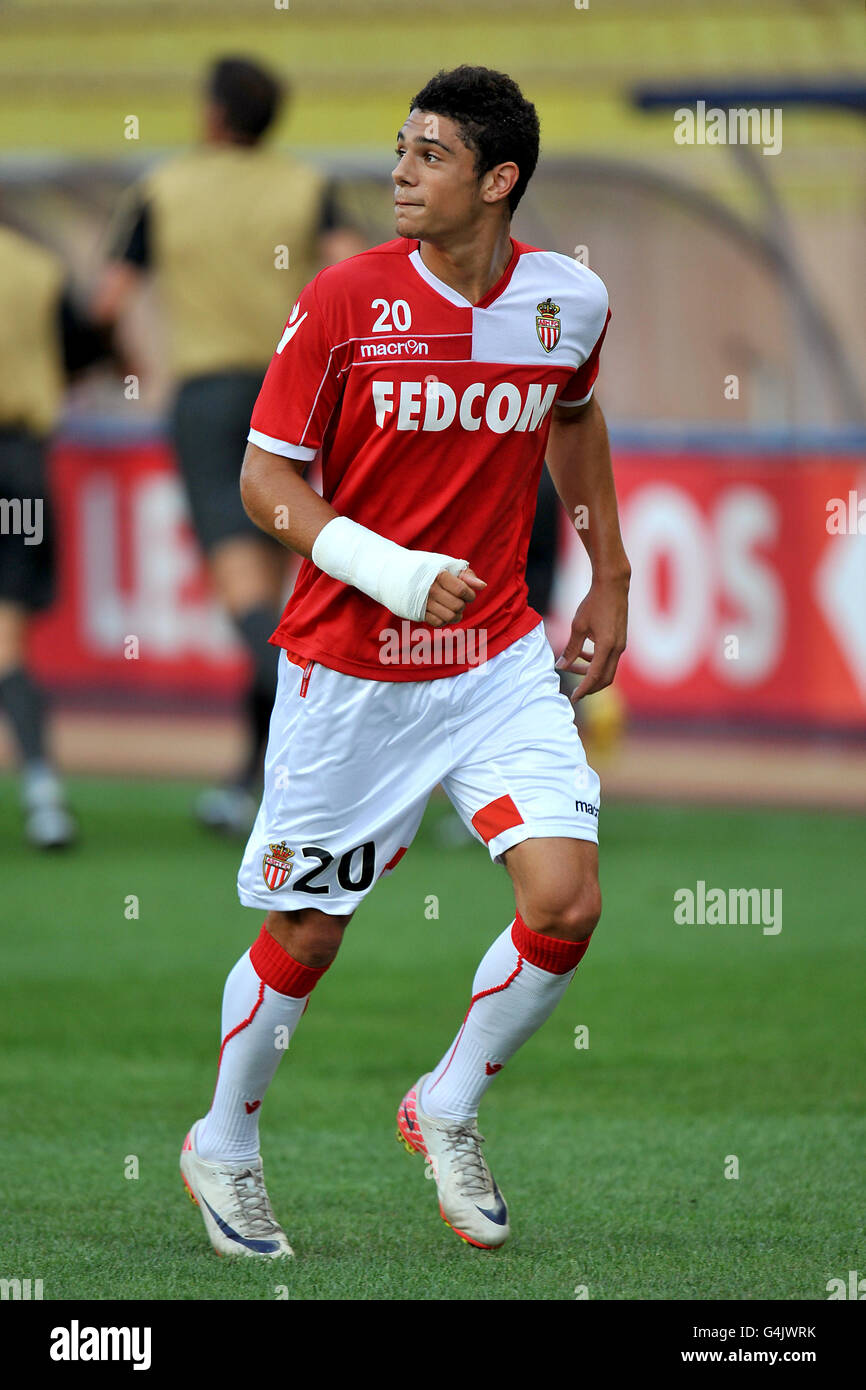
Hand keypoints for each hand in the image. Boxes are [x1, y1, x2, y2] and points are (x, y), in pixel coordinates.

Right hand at [424, 567, 485, 626]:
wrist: (406, 573)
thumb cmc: (435, 570)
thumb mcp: (451, 567)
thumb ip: (468, 576)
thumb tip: (483, 586)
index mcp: (439, 575)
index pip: (461, 590)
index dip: (470, 594)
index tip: (469, 593)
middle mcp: (430, 589)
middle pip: (457, 605)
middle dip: (463, 604)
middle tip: (459, 600)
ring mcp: (424, 602)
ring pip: (449, 617)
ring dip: (457, 615)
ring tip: (455, 609)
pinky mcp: (419, 612)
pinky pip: (438, 623)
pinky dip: (445, 620)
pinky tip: (445, 613)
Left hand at [555, 573, 628, 700]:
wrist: (613, 586)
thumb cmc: (594, 603)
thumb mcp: (578, 626)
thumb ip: (571, 648)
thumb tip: (561, 666)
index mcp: (607, 647)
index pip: (594, 676)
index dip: (583, 689)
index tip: (573, 698)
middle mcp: (617, 649)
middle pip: (605, 679)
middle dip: (589, 687)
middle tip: (574, 691)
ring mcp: (621, 645)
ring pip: (608, 670)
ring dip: (591, 673)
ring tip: (572, 666)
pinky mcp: (620, 640)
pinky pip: (609, 659)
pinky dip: (596, 662)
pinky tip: (583, 654)